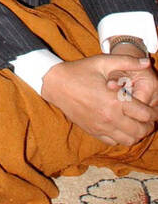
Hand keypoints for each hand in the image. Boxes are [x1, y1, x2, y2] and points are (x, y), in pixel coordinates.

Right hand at [42, 54, 156, 144]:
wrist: (55, 84)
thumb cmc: (80, 71)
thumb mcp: (103, 62)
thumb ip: (127, 61)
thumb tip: (148, 62)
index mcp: (115, 100)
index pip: (145, 115)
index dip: (154, 113)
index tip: (155, 110)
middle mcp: (110, 117)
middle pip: (140, 131)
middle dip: (148, 125)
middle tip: (149, 118)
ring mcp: (101, 126)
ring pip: (128, 140)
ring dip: (137, 134)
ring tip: (137, 124)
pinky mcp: (93, 131)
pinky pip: (114, 142)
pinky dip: (122, 137)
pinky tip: (122, 127)